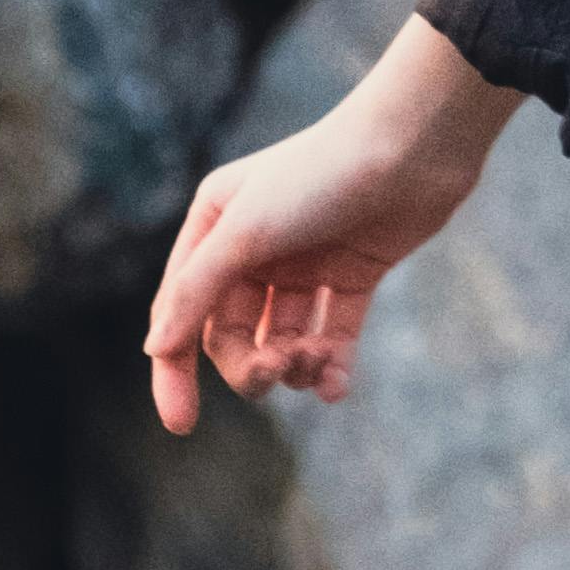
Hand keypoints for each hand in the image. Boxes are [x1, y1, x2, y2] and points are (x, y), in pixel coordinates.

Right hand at [144, 19, 520, 434]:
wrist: (414, 144)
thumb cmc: (321, 175)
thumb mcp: (246, 233)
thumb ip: (197, 292)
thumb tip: (155, 349)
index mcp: (213, 227)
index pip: (181, 313)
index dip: (175, 370)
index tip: (181, 424)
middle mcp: (254, 246)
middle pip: (236, 335)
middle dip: (253, 365)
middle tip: (279, 370)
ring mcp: (305, 262)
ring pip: (284, 340)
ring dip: (296, 364)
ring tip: (318, 361)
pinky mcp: (354, 273)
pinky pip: (334, 334)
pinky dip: (333, 364)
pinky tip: (337, 386)